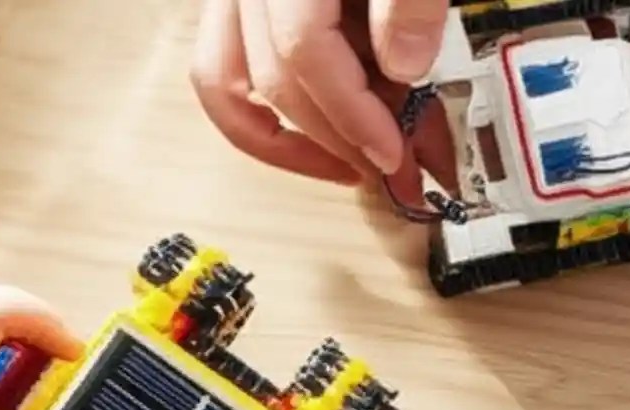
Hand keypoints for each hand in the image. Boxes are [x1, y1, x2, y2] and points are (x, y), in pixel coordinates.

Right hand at [191, 0, 450, 184]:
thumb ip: (408, 1)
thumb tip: (406, 68)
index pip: (303, 48)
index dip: (352, 112)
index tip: (395, 150)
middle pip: (272, 77)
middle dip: (338, 139)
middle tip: (397, 171)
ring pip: (224, 81)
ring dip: (288, 138)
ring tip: (346, 166)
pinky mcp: (238, 2)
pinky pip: (221, 65)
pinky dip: (258, 112)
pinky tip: (316, 136)